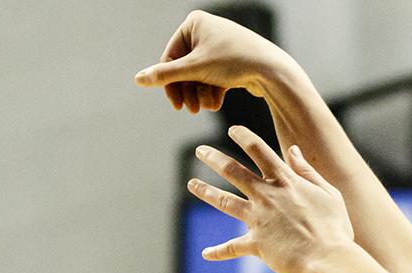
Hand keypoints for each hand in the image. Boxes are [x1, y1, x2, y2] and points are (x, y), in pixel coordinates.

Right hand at [134, 11, 293, 112]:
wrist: (273, 71)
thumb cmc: (235, 62)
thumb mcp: (195, 68)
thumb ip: (166, 75)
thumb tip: (138, 78)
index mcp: (195, 23)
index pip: (171, 56)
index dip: (170, 82)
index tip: (175, 105)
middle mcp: (207, 30)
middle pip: (185, 67)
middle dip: (188, 90)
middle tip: (190, 110)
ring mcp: (220, 46)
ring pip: (200, 74)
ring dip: (201, 93)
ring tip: (208, 107)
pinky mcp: (232, 60)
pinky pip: (214, 76)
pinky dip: (213, 90)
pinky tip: (216, 103)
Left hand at [189, 126, 357, 272]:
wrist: (328, 259)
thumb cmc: (335, 228)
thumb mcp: (329, 194)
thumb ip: (308, 172)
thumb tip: (293, 150)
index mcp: (286, 182)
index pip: (259, 150)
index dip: (244, 137)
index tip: (233, 130)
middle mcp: (267, 196)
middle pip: (233, 171)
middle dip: (213, 158)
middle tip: (199, 150)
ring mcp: (258, 220)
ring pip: (224, 201)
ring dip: (205, 191)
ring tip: (192, 183)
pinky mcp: (256, 244)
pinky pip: (232, 247)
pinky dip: (218, 251)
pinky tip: (206, 253)